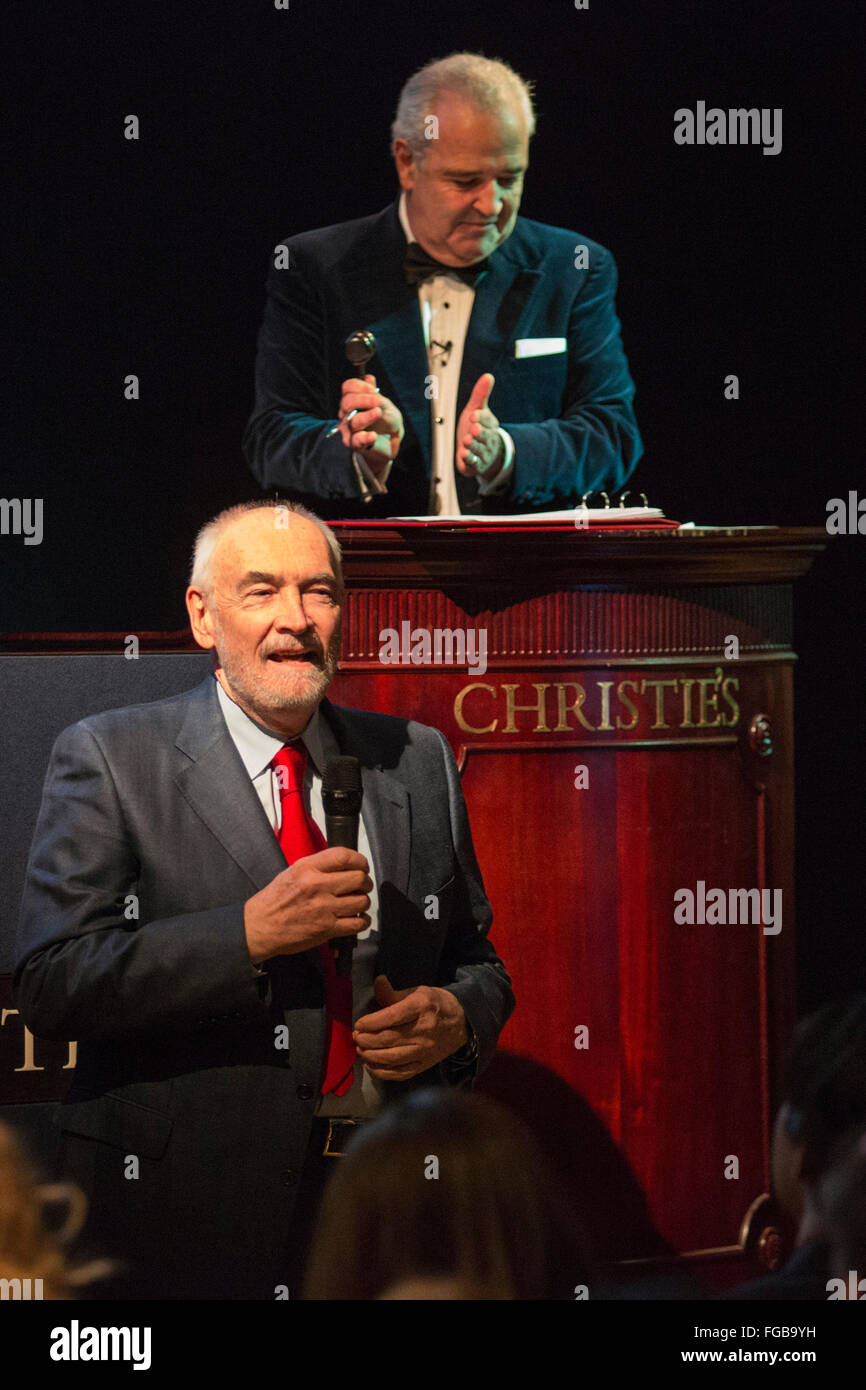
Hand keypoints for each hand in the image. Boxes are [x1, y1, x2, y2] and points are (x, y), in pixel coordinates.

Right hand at [244, 848, 371, 963]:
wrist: (259, 927)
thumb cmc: (273, 902)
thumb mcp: (291, 873)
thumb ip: (316, 867)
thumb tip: (341, 865)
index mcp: (307, 868)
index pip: (344, 856)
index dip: (360, 860)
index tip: (362, 865)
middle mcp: (317, 885)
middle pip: (358, 878)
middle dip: (365, 882)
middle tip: (362, 886)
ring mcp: (323, 908)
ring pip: (361, 901)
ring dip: (363, 902)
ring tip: (357, 903)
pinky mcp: (327, 928)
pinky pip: (357, 924)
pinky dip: (362, 921)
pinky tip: (357, 919)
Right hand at [338, 373, 403, 474]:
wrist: (392, 440)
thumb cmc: (387, 420)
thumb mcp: (386, 405)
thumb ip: (376, 394)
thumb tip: (368, 378)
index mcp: (353, 399)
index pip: (347, 387)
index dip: (359, 386)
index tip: (373, 390)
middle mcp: (347, 413)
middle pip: (347, 402)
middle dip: (363, 400)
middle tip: (378, 402)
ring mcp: (348, 429)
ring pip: (352, 421)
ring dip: (366, 416)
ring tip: (378, 413)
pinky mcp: (354, 444)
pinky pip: (356, 440)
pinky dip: (365, 437)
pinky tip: (374, 436)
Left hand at [352, 974, 467, 1080]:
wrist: (462, 1023)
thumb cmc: (435, 1004)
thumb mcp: (417, 992)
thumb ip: (393, 993)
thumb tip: (377, 981)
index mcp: (421, 1007)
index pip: (392, 1017)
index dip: (371, 1022)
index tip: (359, 1024)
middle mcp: (423, 1030)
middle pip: (388, 1039)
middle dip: (366, 1040)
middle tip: (356, 1037)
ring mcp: (425, 1050)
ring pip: (392, 1058)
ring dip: (370, 1056)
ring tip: (360, 1049)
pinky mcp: (425, 1065)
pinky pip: (400, 1073)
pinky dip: (382, 1072)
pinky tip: (371, 1065)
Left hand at [456, 372, 504, 481]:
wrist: (482, 452)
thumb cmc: (477, 427)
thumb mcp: (477, 409)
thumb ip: (481, 394)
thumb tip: (488, 375)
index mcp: (490, 424)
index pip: (487, 420)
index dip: (480, 418)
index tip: (473, 415)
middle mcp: (489, 440)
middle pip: (486, 436)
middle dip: (480, 433)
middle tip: (474, 429)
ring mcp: (483, 454)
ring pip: (479, 450)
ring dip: (473, 446)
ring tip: (466, 441)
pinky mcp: (475, 465)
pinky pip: (473, 464)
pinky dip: (468, 460)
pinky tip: (462, 455)